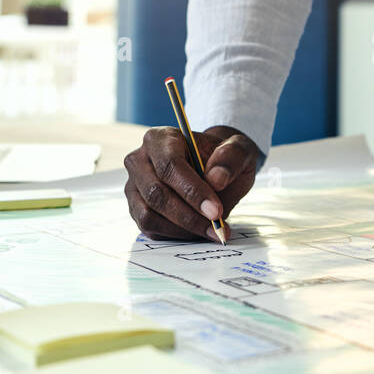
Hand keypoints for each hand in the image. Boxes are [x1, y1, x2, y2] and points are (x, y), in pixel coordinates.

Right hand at [124, 125, 259, 240]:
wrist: (215, 170)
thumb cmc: (224, 158)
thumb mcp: (239, 150)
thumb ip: (231, 158)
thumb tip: (215, 179)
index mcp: (161, 138)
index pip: (169, 166)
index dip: (192, 191)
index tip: (215, 211)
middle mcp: (140, 160)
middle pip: (156, 193)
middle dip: (189, 216)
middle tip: (217, 227)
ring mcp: (134, 186)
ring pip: (149, 215)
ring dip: (182, 229)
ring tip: (211, 230)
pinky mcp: (136, 208)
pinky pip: (150, 228)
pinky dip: (175, 235)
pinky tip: (197, 231)